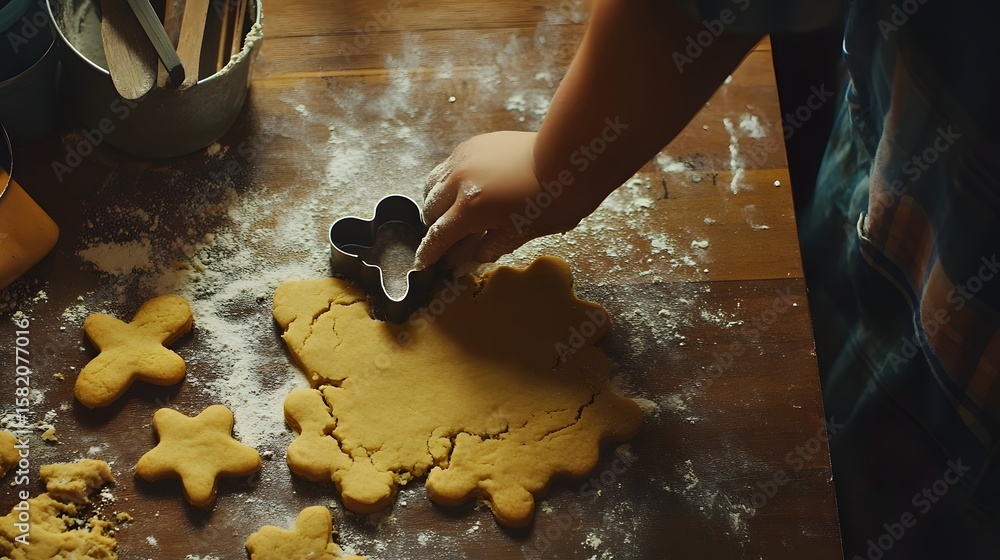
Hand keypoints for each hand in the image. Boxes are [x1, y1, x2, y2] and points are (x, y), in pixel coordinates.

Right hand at [414, 131, 586, 269]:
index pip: (438, 236)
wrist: (568, 158)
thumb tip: (465, 260)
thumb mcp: (519, 233)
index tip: (423, 263)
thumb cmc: (551, 200)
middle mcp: (458, 181)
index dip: (429, 253)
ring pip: (433, 184)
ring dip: (437, 202)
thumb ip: (486, 248)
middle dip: (435, 227)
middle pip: (430, 209)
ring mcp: (463, 158)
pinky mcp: (473, 144)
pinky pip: (448, 165)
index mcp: (469, 208)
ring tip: (450, 212)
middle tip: (448, 238)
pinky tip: (464, 188)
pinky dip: (448, 181)